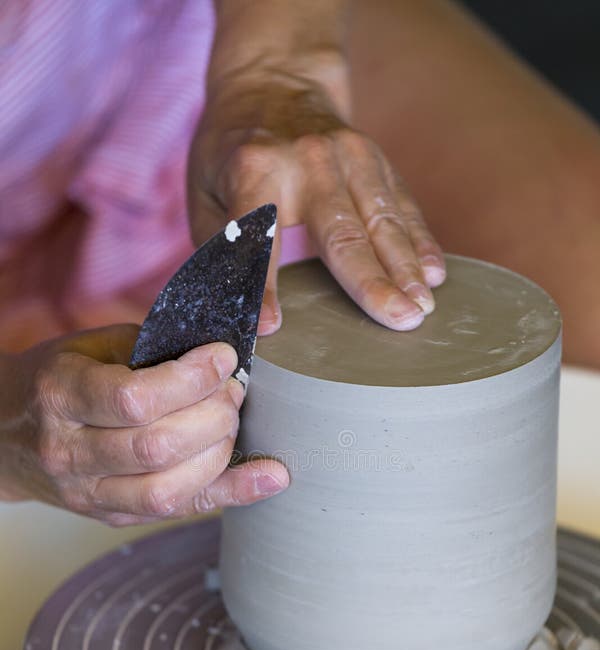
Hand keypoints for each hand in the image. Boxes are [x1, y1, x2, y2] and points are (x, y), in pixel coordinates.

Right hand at [0, 325, 288, 524]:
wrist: (5, 434)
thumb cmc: (62, 378)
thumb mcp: (92, 348)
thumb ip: (150, 351)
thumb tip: (224, 358)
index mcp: (60, 396)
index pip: (133, 399)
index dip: (191, 379)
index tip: (223, 357)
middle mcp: (69, 453)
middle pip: (157, 448)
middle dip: (214, 415)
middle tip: (233, 390)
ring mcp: (88, 494)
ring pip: (168, 491)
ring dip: (220, 454)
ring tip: (233, 422)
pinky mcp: (112, 516)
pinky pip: (181, 512)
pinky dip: (233, 494)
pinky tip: (272, 477)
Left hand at [188, 60, 445, 335]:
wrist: (272, 78)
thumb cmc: (232, 149)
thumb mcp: (205, 190)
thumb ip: (218, 249)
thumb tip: (224, 312)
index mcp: (254, 169)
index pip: (258, 237)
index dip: (261, 284)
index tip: (271, 327)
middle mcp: (308, 161)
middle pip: (341, 232)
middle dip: (371, 281)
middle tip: (398, 321)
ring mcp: (348, 156)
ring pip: (382, 220)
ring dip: (406, 268)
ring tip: (421, 309)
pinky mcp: (375, 159)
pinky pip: (403, 205)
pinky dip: (420, 241)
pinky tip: (436, 274)